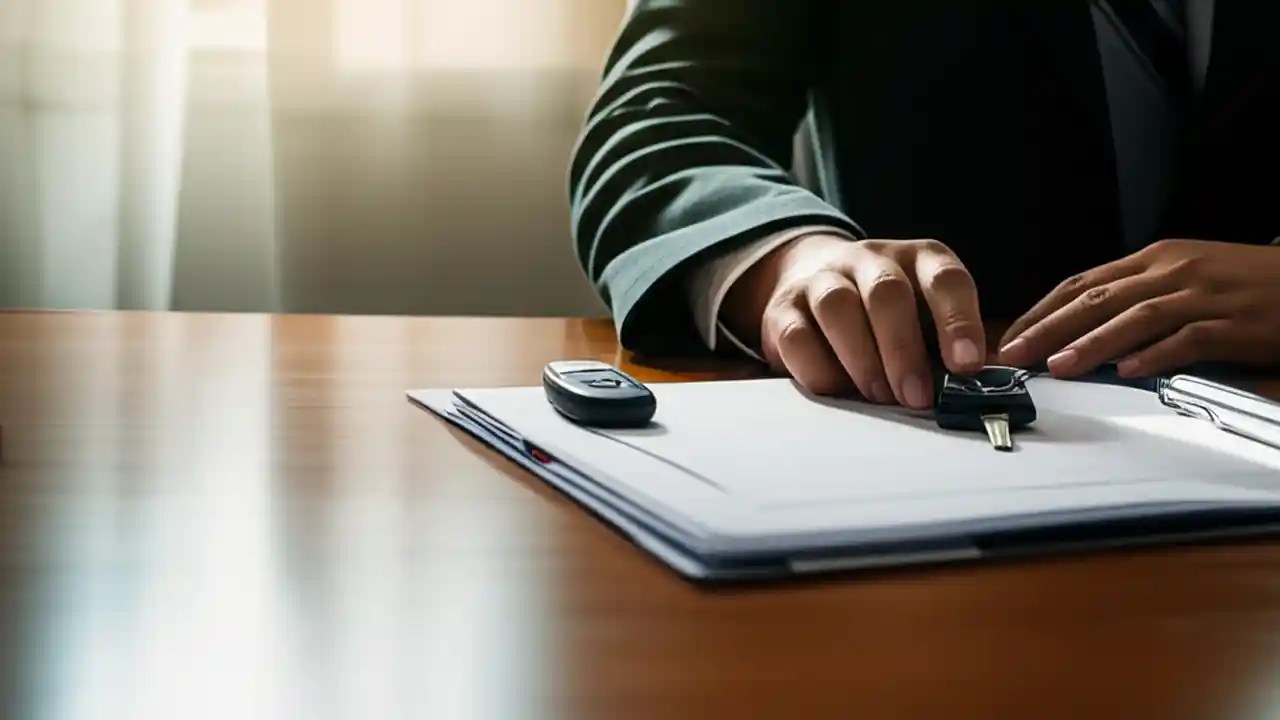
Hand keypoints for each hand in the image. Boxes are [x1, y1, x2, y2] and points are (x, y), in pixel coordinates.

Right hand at [720, 234, 985, 407]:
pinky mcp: (782, 309)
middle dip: (903, 349)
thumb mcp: (924, 316)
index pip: (945, 279)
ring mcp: (822, 280)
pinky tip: (837, 391)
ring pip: (837, 306)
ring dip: (862, 358)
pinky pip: (796, 336)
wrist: (807, 275)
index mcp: (917, 259)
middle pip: (886, 292)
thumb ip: (947, 347)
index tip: (966, 366)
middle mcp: (869, 260)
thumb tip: (974, 389)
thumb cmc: (882, 313)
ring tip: (878, 396)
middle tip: (915, 396)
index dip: (958, 322)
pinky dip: (818, 369)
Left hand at [999, 239, 1279, 377]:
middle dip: (1050, 328)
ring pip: (1136, 317)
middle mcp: (1173, 271)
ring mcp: (1205, 295)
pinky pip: (1190, 338)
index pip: (1084, 282)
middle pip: (1099, 299)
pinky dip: (1157, 354)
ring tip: (1059, 367)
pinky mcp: (1236, 322)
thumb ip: (1135, 296)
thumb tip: (1079, 328)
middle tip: (1015, 355)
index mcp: (1155, 258)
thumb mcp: (1182, 275)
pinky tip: (1130, 372)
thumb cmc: (1241, 283)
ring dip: (1093, 343)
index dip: (1043, 311)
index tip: (1012, 337)